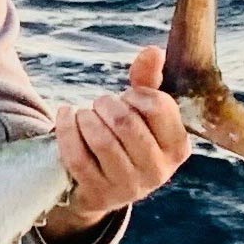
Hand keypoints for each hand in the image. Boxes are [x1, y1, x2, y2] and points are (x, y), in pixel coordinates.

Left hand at [41, 46, 191, 237]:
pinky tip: (65, 115)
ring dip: (85, 117)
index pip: (159, 107)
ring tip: (83, 113)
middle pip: (126, 123)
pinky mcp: (98, 192)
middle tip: (100, 103)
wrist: (104, 184)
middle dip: (105, 104)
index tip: (127, 96)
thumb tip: (154, 50)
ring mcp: (129, 185)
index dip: (136, 93)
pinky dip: (66, 130)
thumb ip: (148, 81)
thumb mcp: (142, 112)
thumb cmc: (128, 137)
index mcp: (178, 146)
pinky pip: (77, 156)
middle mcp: (159, 169)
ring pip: (101, 140)